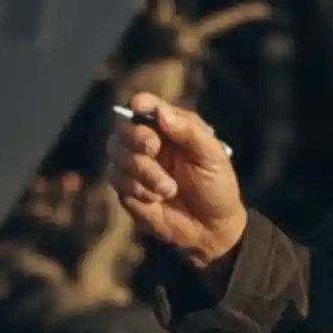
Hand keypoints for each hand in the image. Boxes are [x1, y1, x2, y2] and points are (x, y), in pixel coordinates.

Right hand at [106, 92, 245, 268]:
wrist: (211, 229)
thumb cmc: (216, 186)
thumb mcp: (213, 157)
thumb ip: (190, 132)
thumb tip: (162, 112)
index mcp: (170, 128)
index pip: (146, 107)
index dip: (140, 103)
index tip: (138, 105)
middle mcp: (148, 142)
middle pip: (123, 127)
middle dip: (136, 137)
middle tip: (153, 149)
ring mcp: (134, 165)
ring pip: (116, 153)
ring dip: (142, 171)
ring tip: (169, 189)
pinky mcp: (127, 189)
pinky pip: (116, 180)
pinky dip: (137, 190)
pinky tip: (157, 200)